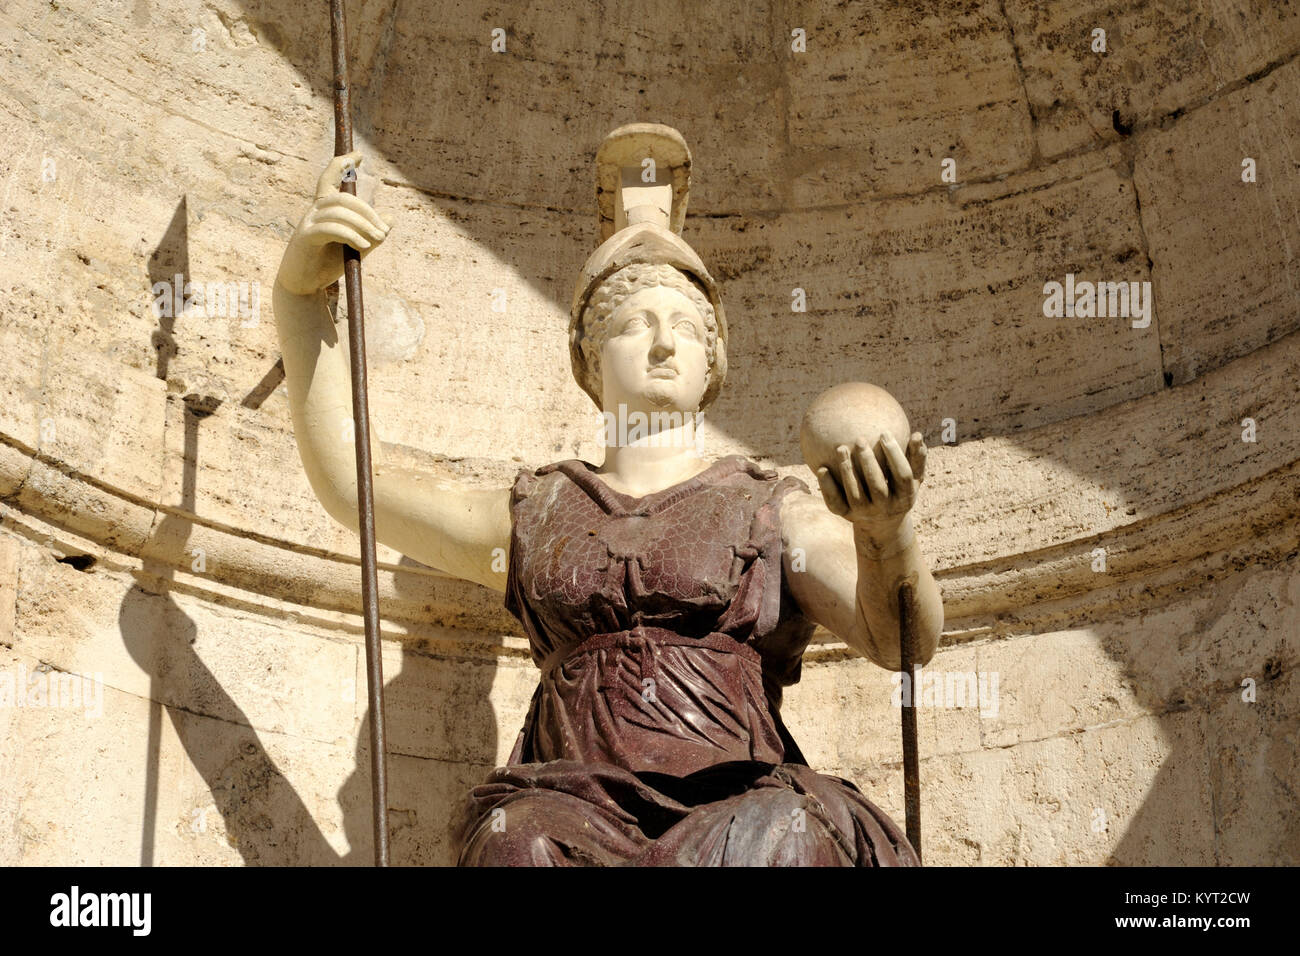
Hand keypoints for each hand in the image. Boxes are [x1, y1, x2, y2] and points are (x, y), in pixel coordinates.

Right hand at [276, 151, 392, 295]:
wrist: (304, 287)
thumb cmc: (327, 265)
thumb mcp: (355, 247)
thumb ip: (371, 233)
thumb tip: (390, 219)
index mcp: (323, 209)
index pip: (329, 178)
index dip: (341, 163)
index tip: (358, 155)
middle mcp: (314, 211)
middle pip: (343, 198)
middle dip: (368, 211)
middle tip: (384, 230)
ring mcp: (308, 223)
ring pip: (339, 211)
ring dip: (364, 224)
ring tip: (379, 238)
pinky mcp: (306, 238)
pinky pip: (331, 228)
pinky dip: (351, 234)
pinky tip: (364, 245)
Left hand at [815, 431, 926, 534]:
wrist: (883, 525)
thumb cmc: (900, 491)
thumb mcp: (914, 478)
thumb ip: (917, 458)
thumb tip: (918, 434)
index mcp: (905, 496)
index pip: (902, 475)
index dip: (894, 454)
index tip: (884, 433)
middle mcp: (885, 507)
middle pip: (877, 485)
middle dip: (868, 462)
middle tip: (859, 439)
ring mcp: (864, 513)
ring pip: (855, 493)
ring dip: (847, 471)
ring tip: (841, 448)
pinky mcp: (846, 515)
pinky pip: (835, 502)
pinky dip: (827, 487)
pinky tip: (821, 469)